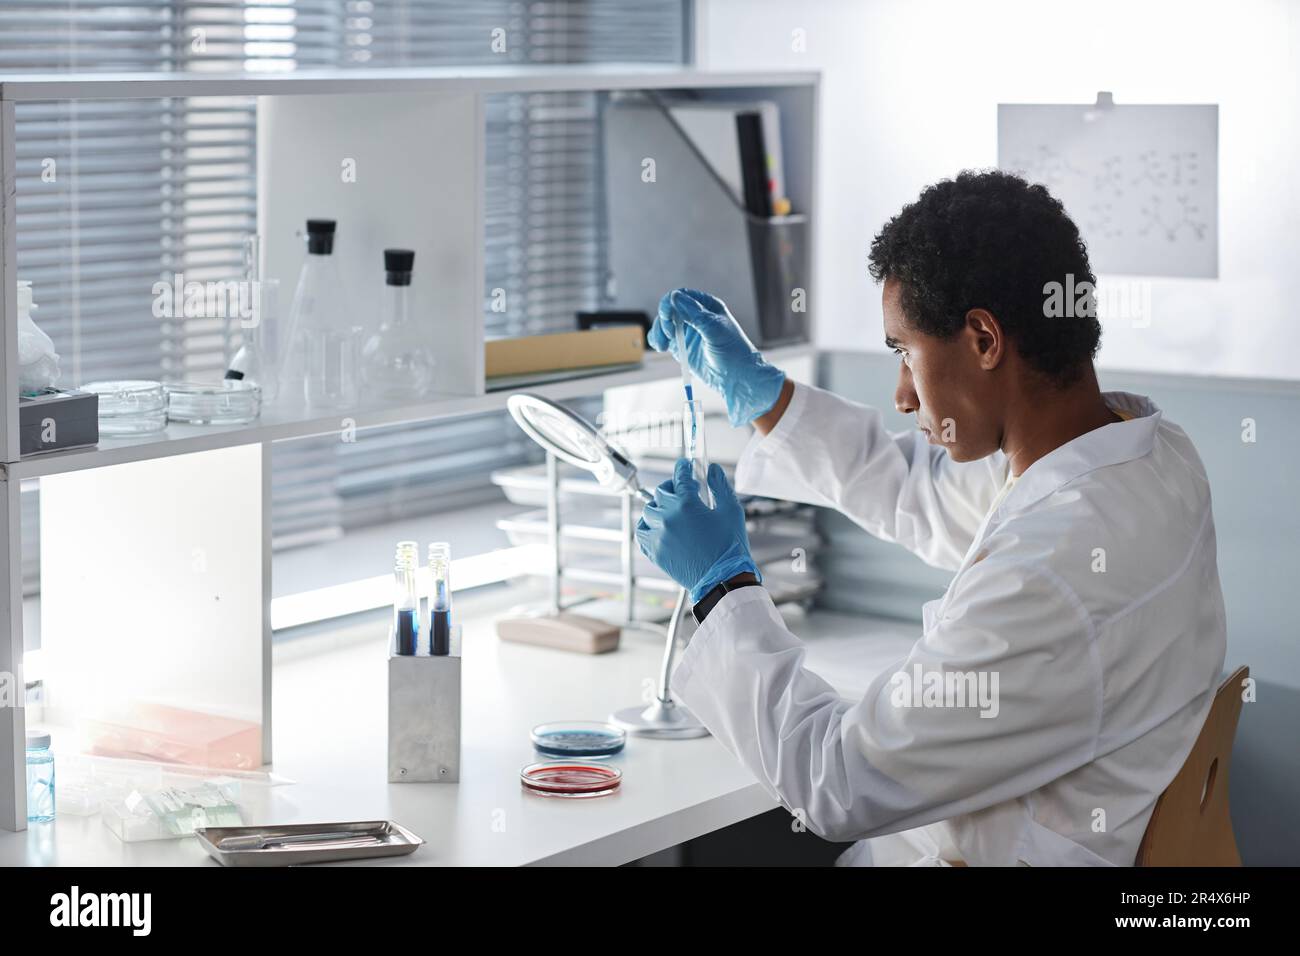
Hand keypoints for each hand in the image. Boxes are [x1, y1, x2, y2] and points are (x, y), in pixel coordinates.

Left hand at [636, 458, 759, 603]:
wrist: (723, 580)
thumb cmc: (729, 548)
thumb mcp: (731, 511)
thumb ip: (720, 486)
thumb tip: (711, 469)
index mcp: (686, 505)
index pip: (679, 477)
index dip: (683, 468)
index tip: (685, 466)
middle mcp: (668, 518)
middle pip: (661, 492)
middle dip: (673, 487)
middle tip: (684, 490)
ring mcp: (658, 536)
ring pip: (648, 511)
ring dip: (659, 506)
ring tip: (671, 509)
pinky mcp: (655, 552)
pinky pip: (642, 533)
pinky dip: (647, 526)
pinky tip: (658, 525)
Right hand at [649, 288, 786, 427]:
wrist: (737, 378)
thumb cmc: (734, 352)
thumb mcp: (715, 330)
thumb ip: (695, 313)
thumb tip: (675, 296)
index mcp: (707, 307)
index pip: (682, 296)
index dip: (670, 303)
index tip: (667, 317)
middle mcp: (695, 317)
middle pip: (670, 309)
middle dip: (664, 320)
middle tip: (668, 335)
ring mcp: (688, 332)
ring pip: (664, 324)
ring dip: (658, 331)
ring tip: (663, 345)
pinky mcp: (681, 347)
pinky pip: (664, 338)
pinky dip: (657, 340)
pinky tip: (661, 346)